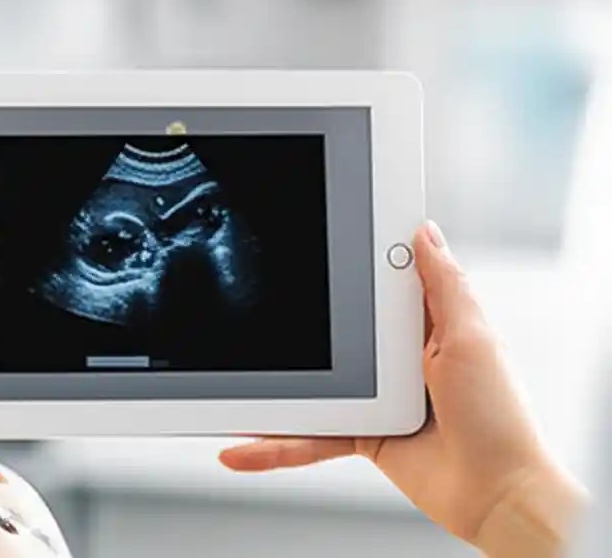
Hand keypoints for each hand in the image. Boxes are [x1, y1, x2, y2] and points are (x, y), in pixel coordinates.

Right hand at [218, 222, 587, 556]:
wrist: (497, 496)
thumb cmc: (498, 420)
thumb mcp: (473, 338)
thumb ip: (444, 286)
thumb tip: (422, 232)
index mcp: (428, 325)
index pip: (380, 281)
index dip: (349, 258)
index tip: (312, 239)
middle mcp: (397, 358)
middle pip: (332, 328)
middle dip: (292, 324)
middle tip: (251, 315)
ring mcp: (374, 397)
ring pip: (310, 382)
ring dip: (269, 390)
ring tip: (230, 384)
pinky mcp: (358, 434)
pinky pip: (307, 434)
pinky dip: (274, 445)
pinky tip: (242, 448)